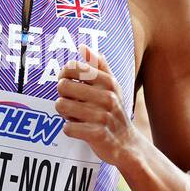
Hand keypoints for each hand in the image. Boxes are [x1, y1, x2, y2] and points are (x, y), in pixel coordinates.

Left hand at [55, 45, 131, 164]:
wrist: (127, 144)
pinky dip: (70, 129)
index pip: (73, 67)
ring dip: (65, 113)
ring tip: (76, 116)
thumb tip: (83, 47)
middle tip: (72, 103)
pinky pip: (67, 127)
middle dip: (63, 96)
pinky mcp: (97, 134)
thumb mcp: (111, 87)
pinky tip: (80, 129)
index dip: (64, 74)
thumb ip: (98, 66)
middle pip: (63, 86)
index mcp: (108, 82)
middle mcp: (107, 97)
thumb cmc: (113, 112)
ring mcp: (102, 116)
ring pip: (62, 106)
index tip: (68, 82)